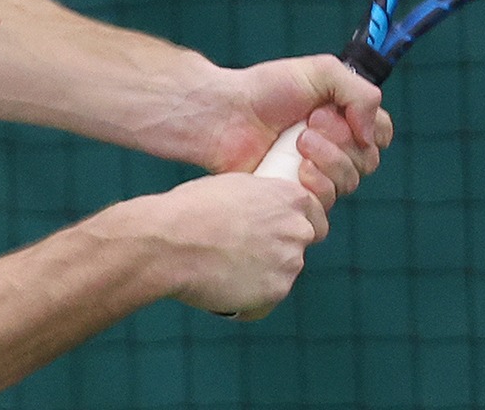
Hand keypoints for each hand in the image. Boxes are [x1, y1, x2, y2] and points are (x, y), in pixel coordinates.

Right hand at [128, 174, 326, 317]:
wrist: (170, 242)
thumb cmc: (190, 209)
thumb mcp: (234, 187)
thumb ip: (260, 200)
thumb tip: (261, 212)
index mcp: (290, 197)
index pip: (314, 216)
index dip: (296, 225)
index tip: (279, 233)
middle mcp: (297, 229)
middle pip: (299, 245)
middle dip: (279, 250)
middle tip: (245, 253)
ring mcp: (289, 262)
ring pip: (283, 272)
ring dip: (264, 274)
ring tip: (226, 270)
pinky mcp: (275, 291)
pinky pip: (268, 298)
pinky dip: (252, 298)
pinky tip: (225, 288)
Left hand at [205, 55, 393, 210]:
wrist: (224, 115)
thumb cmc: (266, 90)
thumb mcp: (321, 72)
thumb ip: (360, 93)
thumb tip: (372, 134)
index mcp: (343, 119)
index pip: (380, 133)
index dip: (370, 128)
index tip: (342, 114)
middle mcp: (333, 148)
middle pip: (367, 161)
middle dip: (342, 141)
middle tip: (308, 123)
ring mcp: (315, 174)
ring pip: (349, 183)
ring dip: (330, 160)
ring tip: (297, 143)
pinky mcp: (296, 196)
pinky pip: (326, 204)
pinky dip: (317, 186)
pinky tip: (297, 171)